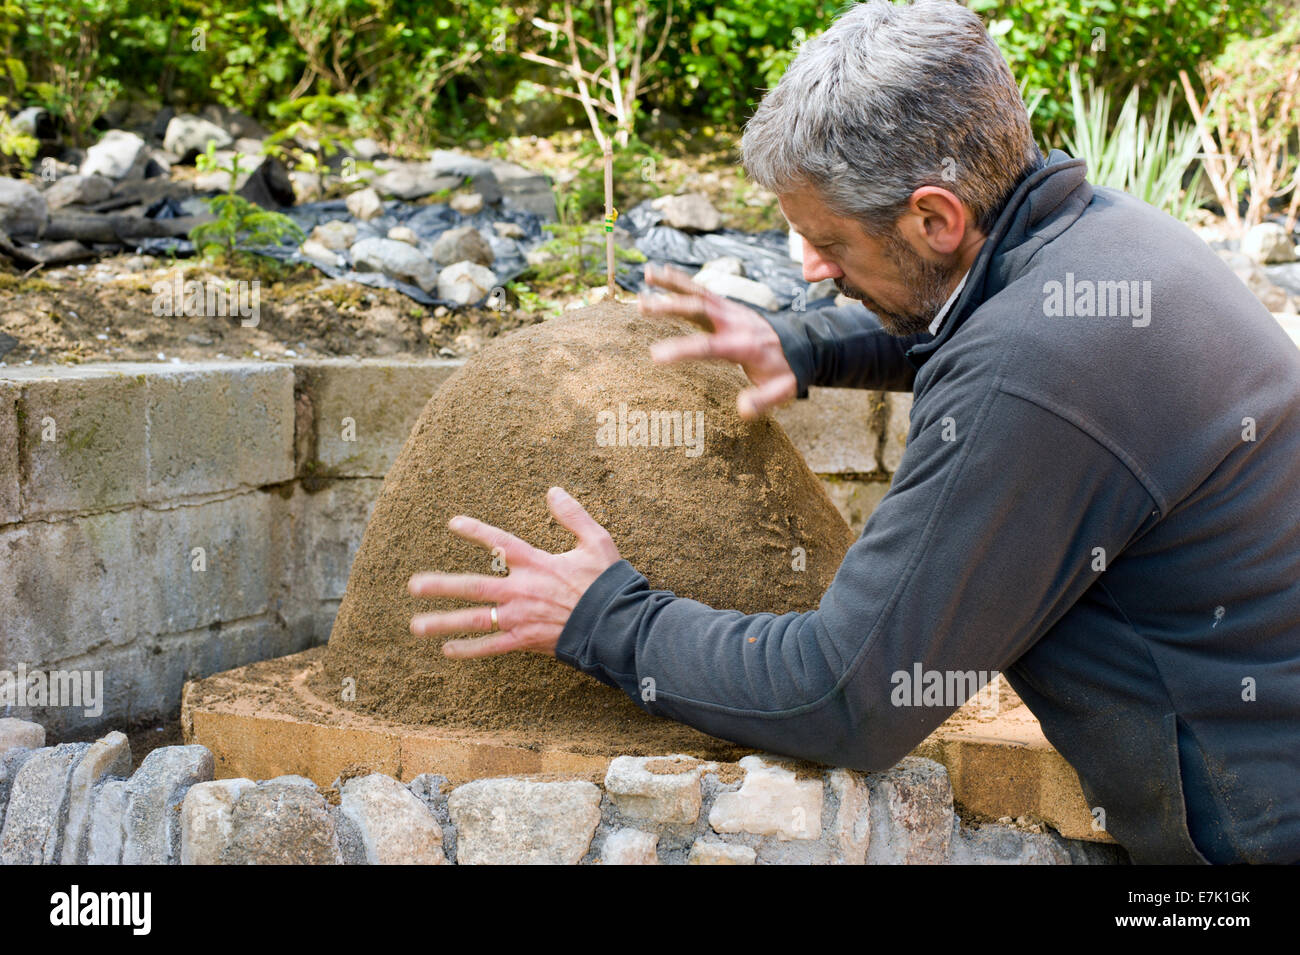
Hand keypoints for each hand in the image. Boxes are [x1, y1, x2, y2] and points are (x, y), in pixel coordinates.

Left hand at [407, 487, 620, 658]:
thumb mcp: (597, 541)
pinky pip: (491, 647)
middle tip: (412, 586)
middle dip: (440, 586)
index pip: (499, 541)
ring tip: (415, 625)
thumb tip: (554, 491)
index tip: (452, 523)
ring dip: (443, 622)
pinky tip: (447, 651)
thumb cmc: (608, 584)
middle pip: (472, 586)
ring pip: (474, 619)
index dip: (475, 531)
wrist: (615, 624)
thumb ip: (573, 515)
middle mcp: (520, 589)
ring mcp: (519, 617)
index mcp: (536, 563)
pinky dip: (468, 650)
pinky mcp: (525, 641)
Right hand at [638, 261, 797, 419]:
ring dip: (673, 283)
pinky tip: (660, 273)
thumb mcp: (782, 391)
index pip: (709, 347)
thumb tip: (742, 409)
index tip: (656, 355)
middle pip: (700, 309)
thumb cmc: (785, 371)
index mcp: (745, 345)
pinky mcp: (726, 305)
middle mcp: (735, 322)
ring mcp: (730, 310)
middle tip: (643, 305)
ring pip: (699, 292)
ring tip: (648, 274)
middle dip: (671, 307)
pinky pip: (701, 290)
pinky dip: (681, 281)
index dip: (683, 350)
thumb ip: (763, 400)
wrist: (801, 344)